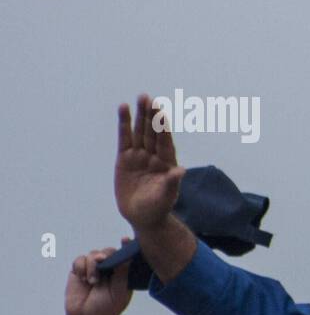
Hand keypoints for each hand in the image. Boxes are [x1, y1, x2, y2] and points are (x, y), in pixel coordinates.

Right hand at [65, 240, 132, 314]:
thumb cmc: (107, 307)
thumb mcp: (120, 290)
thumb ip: (123, 272)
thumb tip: (126, 255)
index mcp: (123, 272)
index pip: (126, 255)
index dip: (126, 246)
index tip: (125, 239)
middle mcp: (109, 268)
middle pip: (108, 251)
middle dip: (106, 255)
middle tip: (102, 261)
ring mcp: (94, 268)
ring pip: (93, 254)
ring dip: (92, 265)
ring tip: (93, 281)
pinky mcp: (79, 271)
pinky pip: (79, 260)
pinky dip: (81, 267)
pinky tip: (84, 279)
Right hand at [115, 93, 183, 229]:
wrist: (142, 217)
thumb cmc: (158, 207)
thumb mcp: (166, 196)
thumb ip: (172, 182)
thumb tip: (181, 170)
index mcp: (167, 163)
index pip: (165, 141)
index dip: (162, 127)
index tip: (160, 112)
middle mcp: (154, 156)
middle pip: (152, 132)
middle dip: (151, 116)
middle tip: (148, 98)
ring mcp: (140, 156)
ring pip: (140, 132)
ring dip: (140, 115)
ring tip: (140, 98)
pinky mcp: (125, 158)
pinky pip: (125, 138)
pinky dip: (124, 124)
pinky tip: (123, 108)